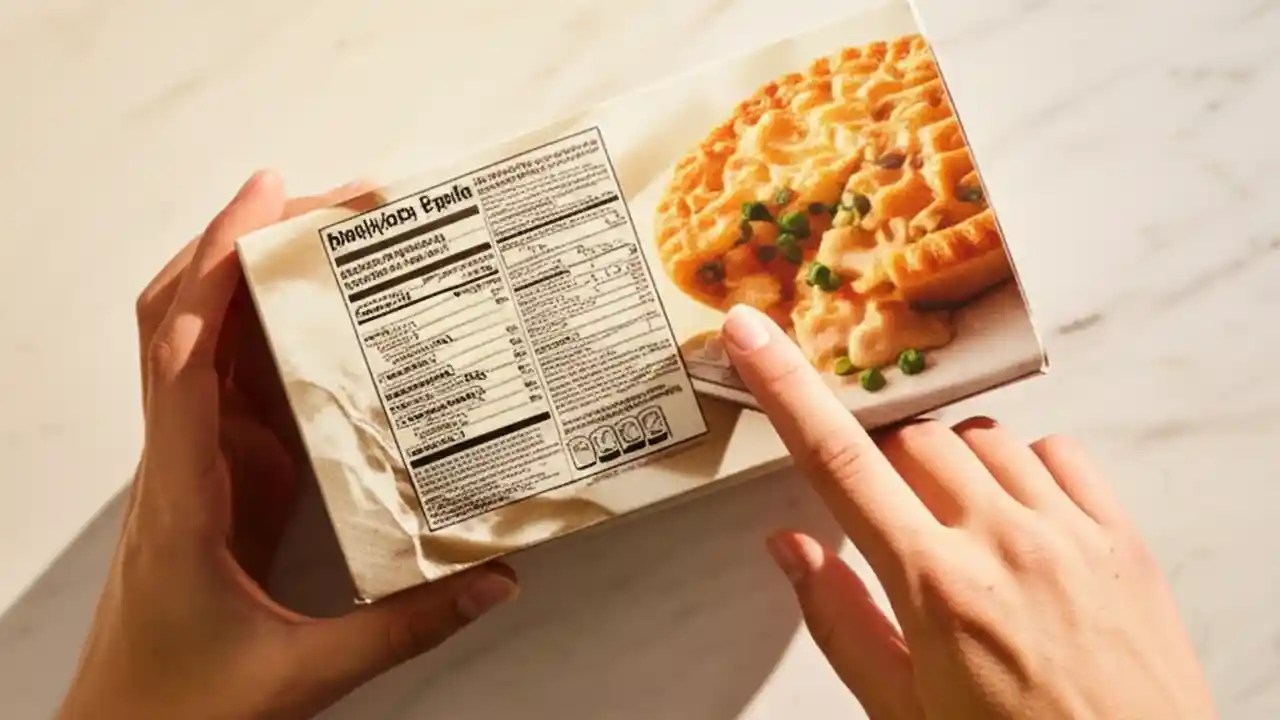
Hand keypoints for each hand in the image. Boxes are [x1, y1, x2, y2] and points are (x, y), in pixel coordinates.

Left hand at [59, 171, 518, 719]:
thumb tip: (496, 578)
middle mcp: (177, 458)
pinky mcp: (218, 475)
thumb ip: (404, 627)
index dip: (218, 269)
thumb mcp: (302, 673)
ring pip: (200, 339)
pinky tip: (325, 317)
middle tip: (324, 198)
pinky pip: (233, 383)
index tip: (268, 201)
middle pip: (183, 316)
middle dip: (242, 243)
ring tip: (328, 232)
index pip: (181, 354)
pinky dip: (269, 333)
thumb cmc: (182, 706)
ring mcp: (192, 462)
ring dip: (250, 276)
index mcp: (182, 492)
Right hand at [721, 305, 1214, 719]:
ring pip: (982, 437)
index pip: (837, 461)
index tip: (754, 337)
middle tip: (890, 516)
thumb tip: (791, 547)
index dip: (785, 387)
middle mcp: (1003, 542)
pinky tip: (1019, 511)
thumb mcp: (901, 713)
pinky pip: (1060, 451)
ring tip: (958, 527)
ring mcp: (1069, 532)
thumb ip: (840, 621)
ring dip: (952, 465)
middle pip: (913, 438)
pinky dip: (1026, 465)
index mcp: (934, 588)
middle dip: (886, 464)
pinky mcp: (1121, 536)